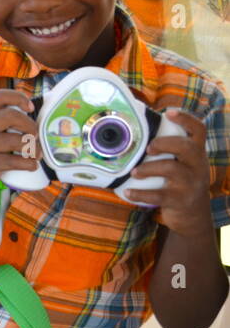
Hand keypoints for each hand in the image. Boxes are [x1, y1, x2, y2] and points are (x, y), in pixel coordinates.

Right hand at [0, 89, 39, 189]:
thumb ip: (5, 115)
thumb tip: (41, 116)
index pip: (1, 96)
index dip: (20, 98)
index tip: (31, 108)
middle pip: (12, 116)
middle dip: (30, 126)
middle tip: (34, 135)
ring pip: (20, 141)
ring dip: (35, 148)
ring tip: (35, 152)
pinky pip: (20, 162)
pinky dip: (31, 164)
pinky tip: (31, 164)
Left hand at [124, 109, 214, 237]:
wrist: (193, 216)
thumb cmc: (181, 182)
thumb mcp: (184, 164)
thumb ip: (171, 149)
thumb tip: (137, 130)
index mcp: (197, 153)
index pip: (199, 131)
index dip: (186, 119)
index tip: (169, 112)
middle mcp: (198, 166)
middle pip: (186, 147)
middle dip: (165, 143)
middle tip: (149, 148)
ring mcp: (190, 184)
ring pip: (171, 169)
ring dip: (148, 168)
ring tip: (134, 172)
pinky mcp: (180, 200)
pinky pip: (159, 195)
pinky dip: (140, 193)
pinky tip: (128, 192)